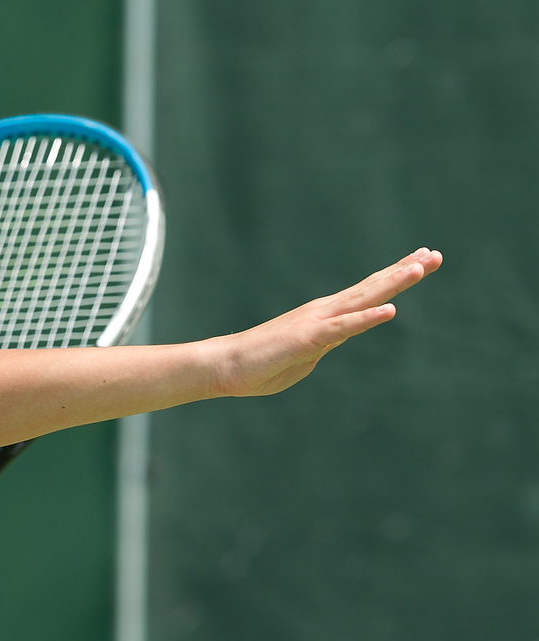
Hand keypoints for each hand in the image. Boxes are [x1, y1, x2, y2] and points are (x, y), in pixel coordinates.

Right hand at [210, 248, 442, 396]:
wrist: (224, 366)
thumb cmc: (258, 366)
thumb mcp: (302, 358)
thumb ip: (321, 347)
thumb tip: (330, 343)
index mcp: (324, 318)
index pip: (366, 294)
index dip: (393, 276)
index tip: (420, 261)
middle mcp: (324, 312)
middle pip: (372, 288)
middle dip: (405, 271)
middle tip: (435, 254)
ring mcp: (317, 322)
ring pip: (363, 299)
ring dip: (394, 283)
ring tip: (422, 267)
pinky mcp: (308, 338)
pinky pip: (343, 327)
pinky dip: (368, 319)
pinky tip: (392, 311)